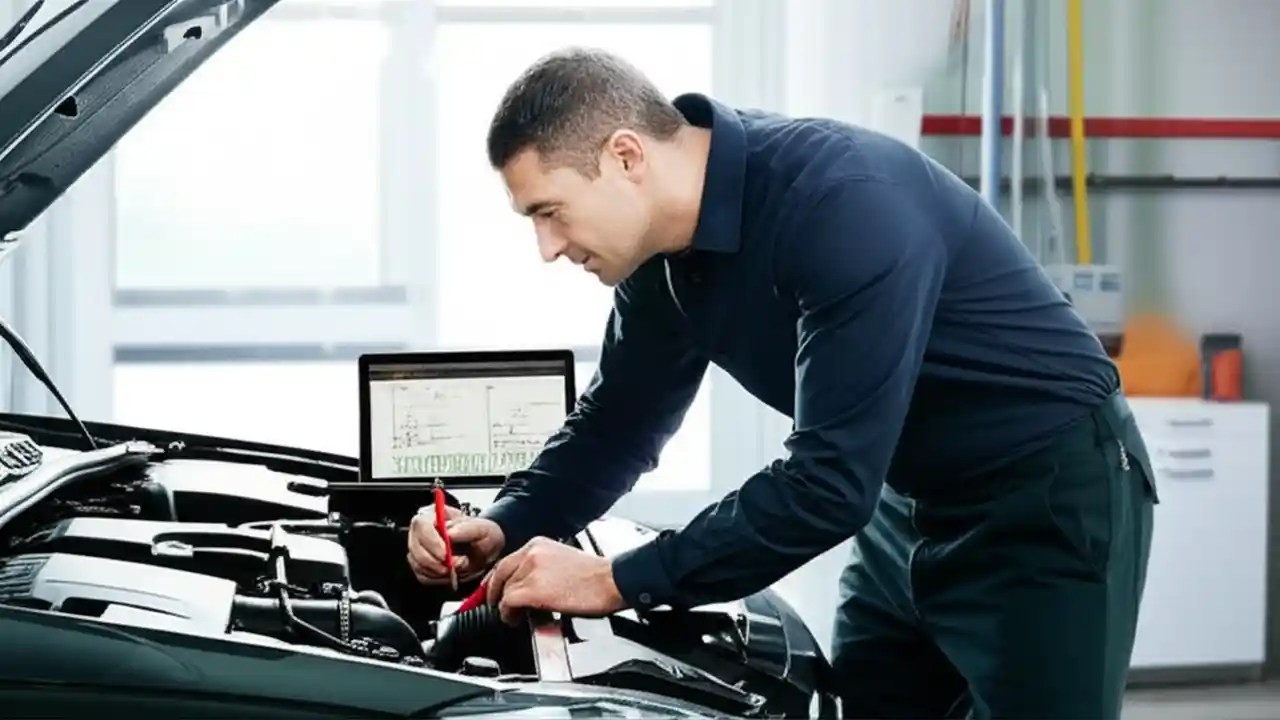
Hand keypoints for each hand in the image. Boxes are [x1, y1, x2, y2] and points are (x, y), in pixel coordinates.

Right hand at [407, 508, 504, 584]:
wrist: (486, 552)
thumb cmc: (483, 537)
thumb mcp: (484, 529)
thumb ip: (467, 529)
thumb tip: (449, 533)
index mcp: (435, 514)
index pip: (421, 525)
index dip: (431, 541)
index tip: (445, 554)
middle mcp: (422, 530)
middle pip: (415, 546)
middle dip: (435, 561)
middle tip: (454, 566)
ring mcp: (419, 548)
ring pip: (418, 564)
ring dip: (438, 571)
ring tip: (457, 569)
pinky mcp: (420, 565)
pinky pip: (423, 576)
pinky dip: (438, 579)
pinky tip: (451, 574)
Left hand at [485, 537, 625, 624]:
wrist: (610, 581)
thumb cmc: (594, 577)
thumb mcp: (562, 562)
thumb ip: (540, 569)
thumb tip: (527, 586)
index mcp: (538, 545)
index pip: (507, 561)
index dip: (497, 579)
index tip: (494, 590)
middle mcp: (531, 553)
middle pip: (500, 573)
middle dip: (494, 592)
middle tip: (495, 605)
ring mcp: (531, 570)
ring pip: (503, 590)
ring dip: (505, 606)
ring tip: (514, 615)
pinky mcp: (532, 590)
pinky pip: (508, 603)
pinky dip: (508, 614)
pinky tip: (516, 619)